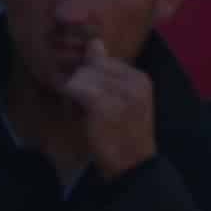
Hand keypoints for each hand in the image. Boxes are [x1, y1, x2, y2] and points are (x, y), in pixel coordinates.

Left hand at [65, 37, 157, 179]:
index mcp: (140, 78)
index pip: (104, 61)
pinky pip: (75, 87)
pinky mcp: (103, 105)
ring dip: (76, 94)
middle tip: (86, 108)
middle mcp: (133, 81)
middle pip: (91, 65)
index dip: (91, 77)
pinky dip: (70, 98)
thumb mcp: (121, 101)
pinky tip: (77, 113)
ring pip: (81, 76)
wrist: (133, 168)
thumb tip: (93, 43)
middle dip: (82, 84)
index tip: (94, 99)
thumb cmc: (124, 136)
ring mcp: (120, 93)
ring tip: (84, 113)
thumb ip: (107, 72)